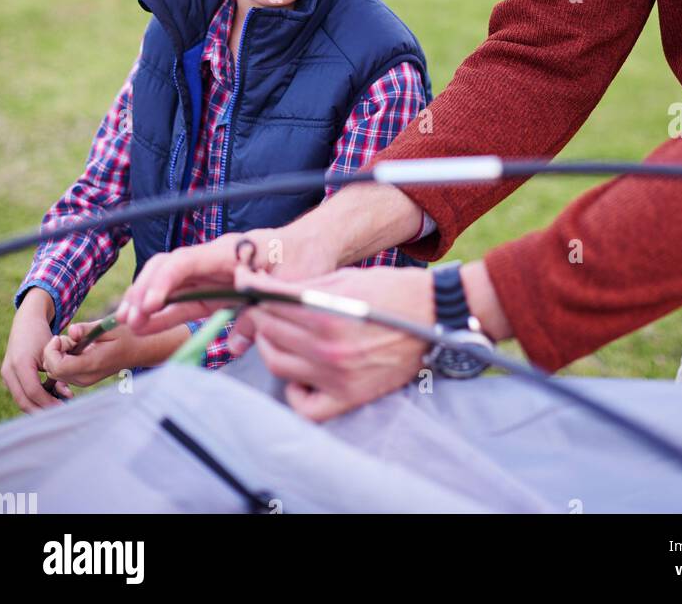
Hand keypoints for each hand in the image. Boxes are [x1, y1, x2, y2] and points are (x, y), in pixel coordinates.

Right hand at [1, 291, 73, 412]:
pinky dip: (33, 399)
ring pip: (21, 400)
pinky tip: (49, 399)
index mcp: (21, 363)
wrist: (26, 322)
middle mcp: (9, 371)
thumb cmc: (43, 335)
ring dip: (38, 407)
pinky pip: (20, 394)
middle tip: (60, 413)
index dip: (49, 402)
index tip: (63, 407)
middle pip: (24, 401)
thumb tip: (67, 395)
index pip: (34, 391)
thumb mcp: (54, 352)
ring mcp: (7, 375)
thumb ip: (60, 374)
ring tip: (56, 407)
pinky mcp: (8, 377)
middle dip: (42, 410)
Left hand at [41, 319, 188, 386]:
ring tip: (76, 342)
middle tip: (69, 338)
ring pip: (55, 373)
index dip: (51, 351)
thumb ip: (87, 328)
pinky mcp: (84, 380)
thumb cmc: (127, 335)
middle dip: (53, 353)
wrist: (141, 350)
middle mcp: (86, 378)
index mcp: (92, 364)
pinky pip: (63, 373)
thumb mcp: (109, 326)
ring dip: (58, 356)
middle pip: (52, 371)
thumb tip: (71, 330)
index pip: (57, 367)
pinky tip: (78, 349)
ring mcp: (85, 382)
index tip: (60, 336)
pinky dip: (63, 360)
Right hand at [119, 219, 339, 334]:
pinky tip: (146, 324)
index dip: (163, 281)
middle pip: (169, 269)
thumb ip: (259, 313)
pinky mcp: (215, 288)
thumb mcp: (289, 285)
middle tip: (130, 319)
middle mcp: (215, 259)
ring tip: (129, 324)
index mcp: (231, 251)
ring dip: (148, 302)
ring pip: (170, 283)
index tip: (148, 304)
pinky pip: (183, 297)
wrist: (317, 245)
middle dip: (145, 292)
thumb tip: (234, 343)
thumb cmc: (306, 257)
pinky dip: (163, 310)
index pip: (185, 261)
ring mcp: (212, 273)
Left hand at [229, 264, 434, 421]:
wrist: (437, 315)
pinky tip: (298, 373)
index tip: (244, 282)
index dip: (252, 288)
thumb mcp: (347, 276)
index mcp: (327, 311)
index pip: (270, 301)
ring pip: (278, 364)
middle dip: (259, 312)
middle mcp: (328, 347)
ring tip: (278, 333)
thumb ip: (305, 285)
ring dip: (269, 345)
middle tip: (262, 304)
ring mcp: (337, 376)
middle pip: (269, 330)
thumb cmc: (393, 290)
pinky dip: (293, 390)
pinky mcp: (349, 397)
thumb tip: (266, 287)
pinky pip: (305, 405)